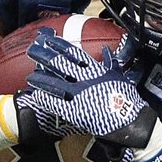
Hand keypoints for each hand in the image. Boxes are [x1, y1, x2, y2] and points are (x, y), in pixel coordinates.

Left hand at [20, 29, 156, 147]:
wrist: (131, 121)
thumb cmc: (127, 100)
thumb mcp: (120, 77)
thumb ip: (112, 64)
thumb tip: (107, 51)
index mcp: (95, 70)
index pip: (73, 53)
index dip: (59, 46)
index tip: (48, 39)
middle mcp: (85, 80)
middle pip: (59, 64)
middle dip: (44, 56)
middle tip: (32, 50)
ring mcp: (78, 95)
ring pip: (54, 83)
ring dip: (41, 79)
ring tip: (30, 76)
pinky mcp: (75, 111)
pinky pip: (56, 103)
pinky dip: (45, 99)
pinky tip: (36, 96)